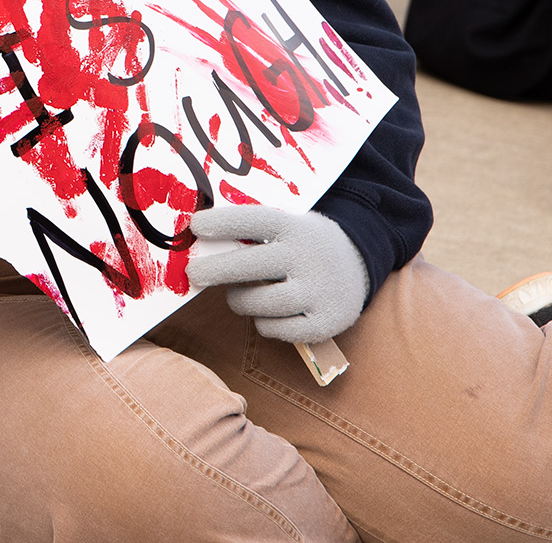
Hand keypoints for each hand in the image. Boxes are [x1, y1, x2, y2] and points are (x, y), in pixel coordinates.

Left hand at [187, 206, 368, 344]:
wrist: (358, 265)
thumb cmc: (301, 245)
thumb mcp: (285, 227)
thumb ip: (249, 235)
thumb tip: (199, 245)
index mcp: (293, 227)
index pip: (254, 221)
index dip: (223, 223)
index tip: (195, 227)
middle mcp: (306, 258)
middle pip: (251, 265)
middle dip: (215, 270)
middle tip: (193, 274)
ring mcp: (317, 292)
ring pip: (259, 303)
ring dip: (240, 300)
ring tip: (240, 295)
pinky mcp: (323, 323)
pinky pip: (276, 329)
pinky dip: (264, 323)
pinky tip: (268, 312)